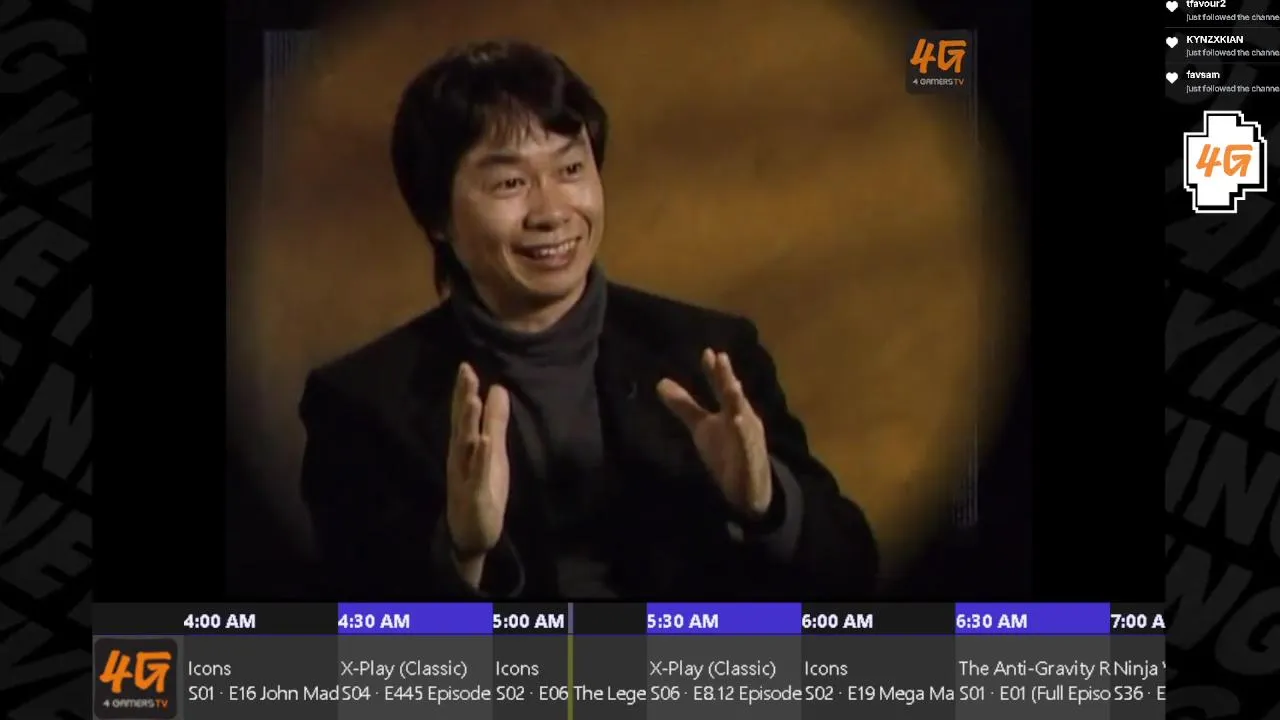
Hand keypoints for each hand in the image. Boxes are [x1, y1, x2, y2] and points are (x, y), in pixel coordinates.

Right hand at [445, 363, 510, 577]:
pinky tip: (483, 441)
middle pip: (461, 424)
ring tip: (473, 400)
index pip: (463, 414)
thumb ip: (495, 422)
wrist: (472, 532)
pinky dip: (479, 458)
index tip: (466, 366)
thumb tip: (497, 388)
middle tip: (465, 372)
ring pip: (466, 446)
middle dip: (463, 398)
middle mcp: (459, 457)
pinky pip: (476, 473)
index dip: (464, 391)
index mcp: (464, 446)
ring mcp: (464, 475)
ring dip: (469, 424)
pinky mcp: (474, 494)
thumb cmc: (482, 487)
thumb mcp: (493, 451)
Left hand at [658, 349, 771, 517]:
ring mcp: (748, 441)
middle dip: (727, 378)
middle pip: (733, 397)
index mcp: (732, 411)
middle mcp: (742, 420)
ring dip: (738, 403)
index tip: (708, 352)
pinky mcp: (750, 462)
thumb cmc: (726, 450)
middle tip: (721, 359)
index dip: (716, 371)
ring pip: (743, 420)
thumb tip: (660, 382)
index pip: (722, 388)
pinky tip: (738, 424)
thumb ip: (685, 405)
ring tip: (732, 385)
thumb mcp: (702, 427)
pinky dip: (744, 439)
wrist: (748, 488)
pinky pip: (747, 450)